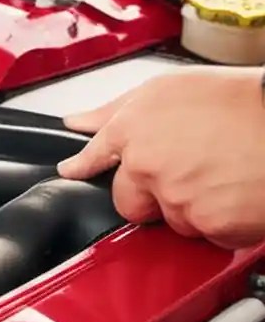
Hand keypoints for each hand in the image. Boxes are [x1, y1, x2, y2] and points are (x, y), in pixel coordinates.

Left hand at [56, 66, 264, 248]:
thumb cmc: (246, 101)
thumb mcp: (175, 87)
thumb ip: (118, 108)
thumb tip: (79, 122)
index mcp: (134, 128)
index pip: (95, 156)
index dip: (84, 166)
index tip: (75, 171)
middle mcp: (147, 165)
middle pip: (129, 200)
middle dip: (151, 195)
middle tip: (190, 173)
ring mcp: (176, 198)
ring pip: (173, 219)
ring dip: (194, 207)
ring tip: (226, 175)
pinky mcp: (208, 225)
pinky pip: (208, 234)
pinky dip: (224, 222)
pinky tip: (240, 193)